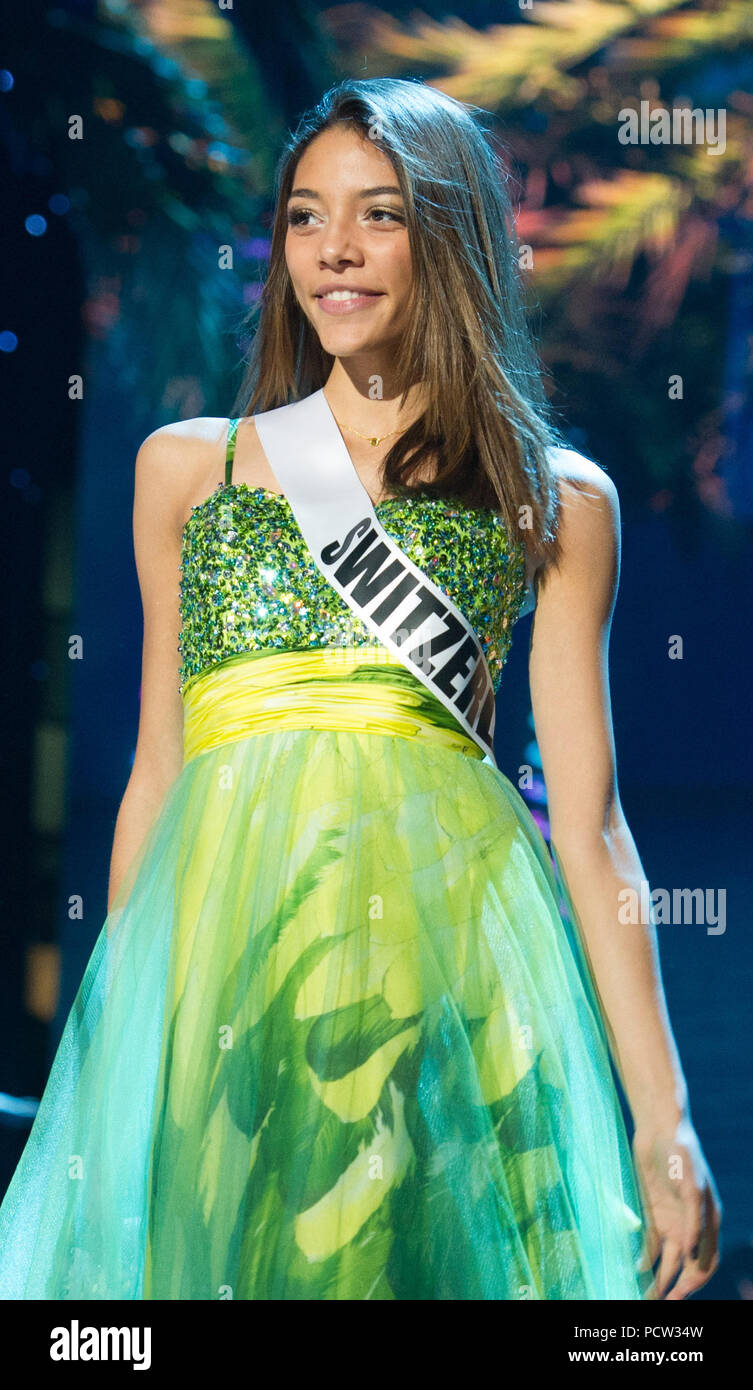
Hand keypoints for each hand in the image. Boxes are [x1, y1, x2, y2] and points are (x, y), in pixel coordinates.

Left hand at [632, 1114, 721, 1299]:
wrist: (659, 1127)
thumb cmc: (681, 1154)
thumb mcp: (691, 1187)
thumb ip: (693, 1221)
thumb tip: (689, 1254)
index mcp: (708, 1221)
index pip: (706, 1262)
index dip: (694, 1281)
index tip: (677, 1295)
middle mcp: (690, 1225)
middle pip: (684, 1266)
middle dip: (673, 1286)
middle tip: (655, 1303)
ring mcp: (671, 1219)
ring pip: (665, 1258)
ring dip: (657, 1277)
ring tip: (643, 1294)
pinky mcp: (652, 1211)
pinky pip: (649, 1242)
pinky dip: (644, 1258)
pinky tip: (635, 1269)